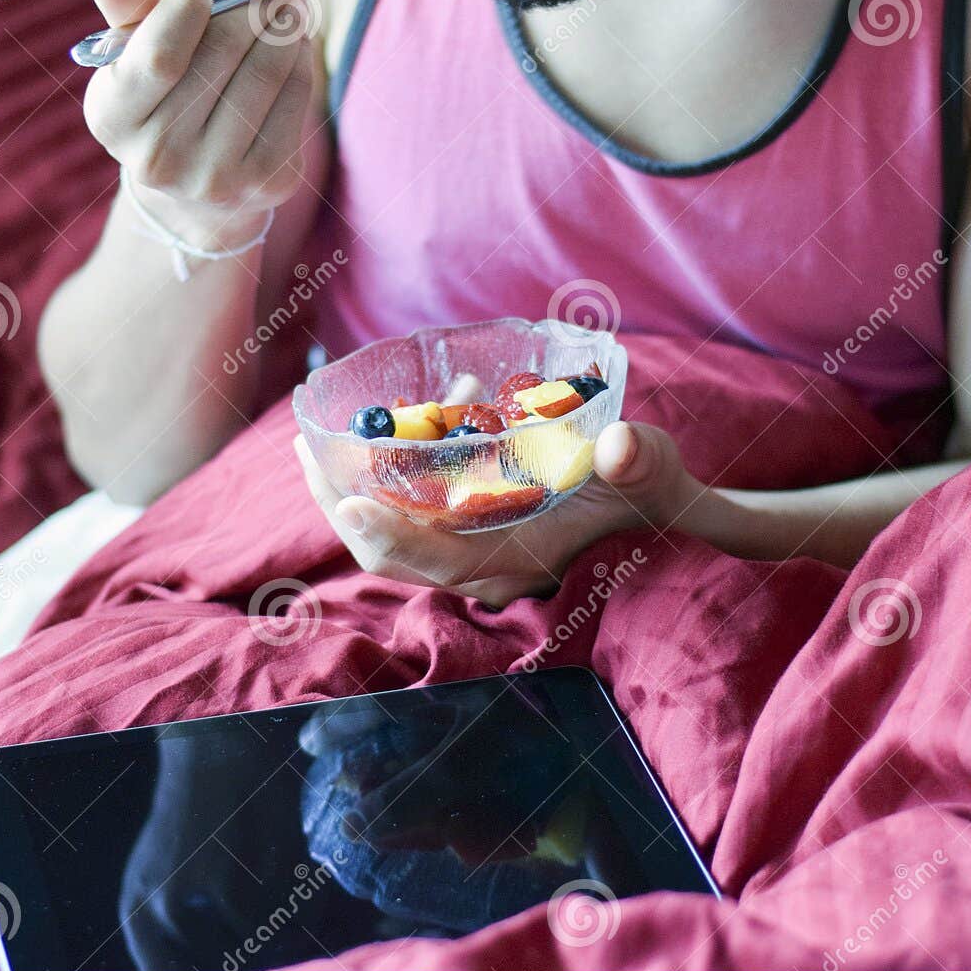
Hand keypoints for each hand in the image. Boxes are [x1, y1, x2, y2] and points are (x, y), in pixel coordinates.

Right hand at [82, 0, 316, 246]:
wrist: (195, 180)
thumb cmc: (163, 95)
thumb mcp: (135, 55)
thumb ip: (127, 12)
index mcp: (114, 120)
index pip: (159, 57)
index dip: (186, 9)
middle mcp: (160, 158)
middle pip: (221, 59)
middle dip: (253, 5)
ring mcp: (216, 177)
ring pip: (264, 77)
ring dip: (285, 27)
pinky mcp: (267, 183)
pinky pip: (294, 102)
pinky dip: (300, 62)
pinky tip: (297, 42)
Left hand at [296, 421, 705, 606]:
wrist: (667, 516)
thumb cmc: (658, 497)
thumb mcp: (655, 476)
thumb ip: (641, 464)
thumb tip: (619, 445)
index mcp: (518, 560)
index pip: (435, 562)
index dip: (387, 535)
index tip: (349, 498)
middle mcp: (487, 564)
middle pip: (393, 550)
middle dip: (343, 502)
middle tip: (304, 446)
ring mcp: (476, 548)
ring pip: (397, 527)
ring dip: (365, 478)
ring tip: (342, 423)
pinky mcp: (476, 526)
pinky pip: (419, 505)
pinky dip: (407, 465)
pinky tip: (434, 407)